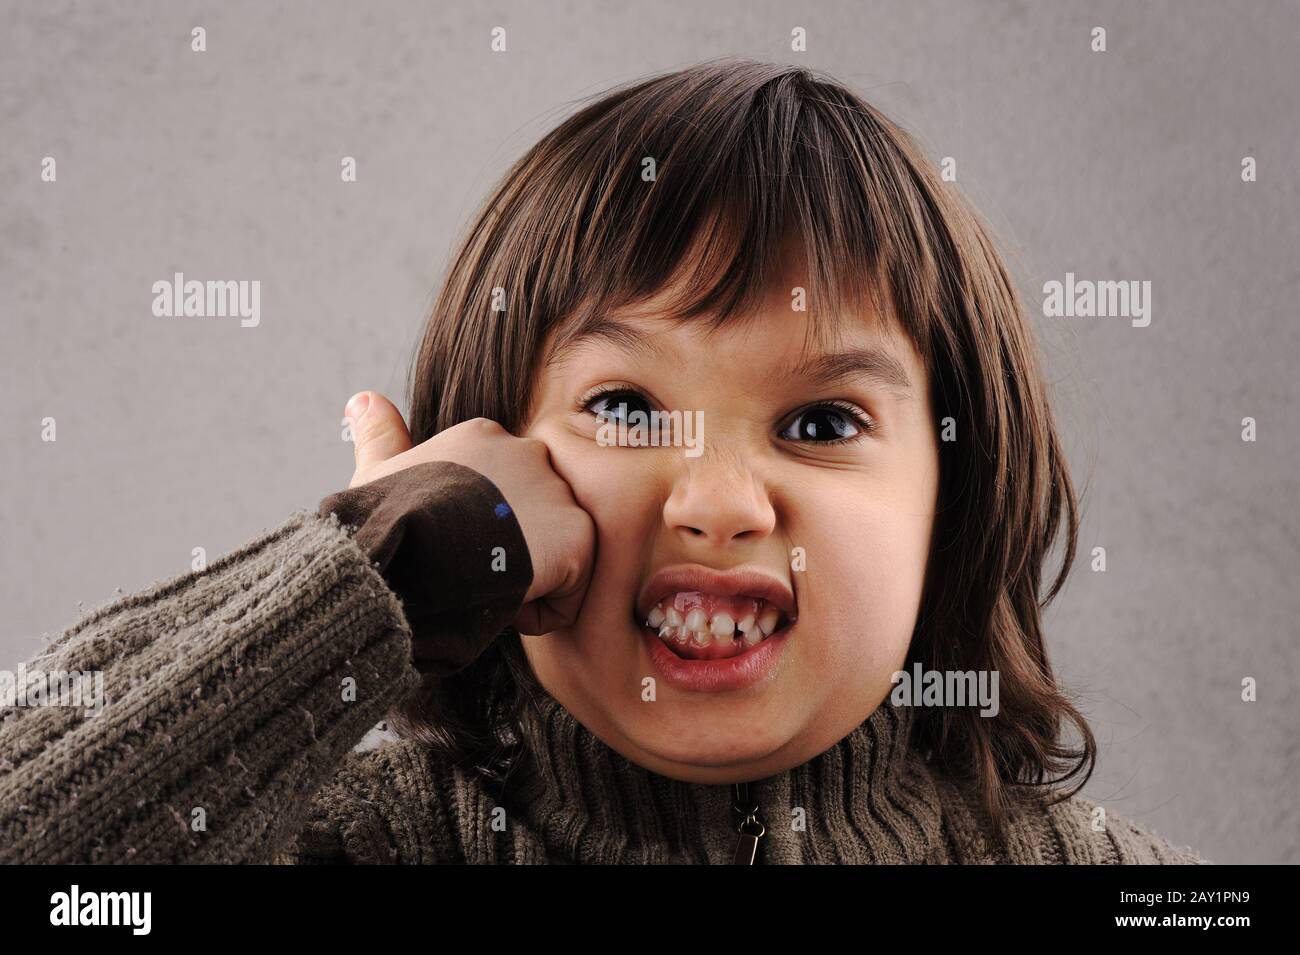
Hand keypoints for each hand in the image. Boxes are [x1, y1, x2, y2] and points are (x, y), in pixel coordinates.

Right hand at [343, 391, 594, 634]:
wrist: (405, 554)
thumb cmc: (384, 522)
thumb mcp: (376, 473)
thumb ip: (380, 436)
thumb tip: (362, 399)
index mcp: (484, 436)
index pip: (503, 486)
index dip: (478, 527)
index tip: (452, 548)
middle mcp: (529, 452)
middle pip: (536, 511)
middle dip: (513, 545)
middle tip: (472, 571)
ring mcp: (558, 491)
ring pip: (557, 547)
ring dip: (529, 574)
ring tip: (486, 587)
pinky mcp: (577, 535)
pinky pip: (574, 584)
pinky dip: (544, 606)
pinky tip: (505, 604)